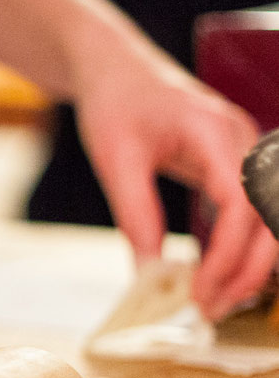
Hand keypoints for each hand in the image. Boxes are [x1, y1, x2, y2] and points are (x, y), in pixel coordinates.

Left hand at [72, 44, 276, 320]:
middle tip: (211, 309)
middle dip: (248, 269)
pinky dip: (246, 246)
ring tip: (216, 300)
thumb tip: (150, 273)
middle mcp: (243, 140)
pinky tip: (221, 275)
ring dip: (252, 263)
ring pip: (271, 217)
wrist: (118, 68)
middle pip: (270, 216)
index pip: (241, 203)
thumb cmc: (114, 104)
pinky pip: (257, 210)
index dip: (228, 253)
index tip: (201, 291)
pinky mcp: (239, 163)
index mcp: (214, 132)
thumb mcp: (114, 159)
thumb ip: (135, 214)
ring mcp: (247, 150)